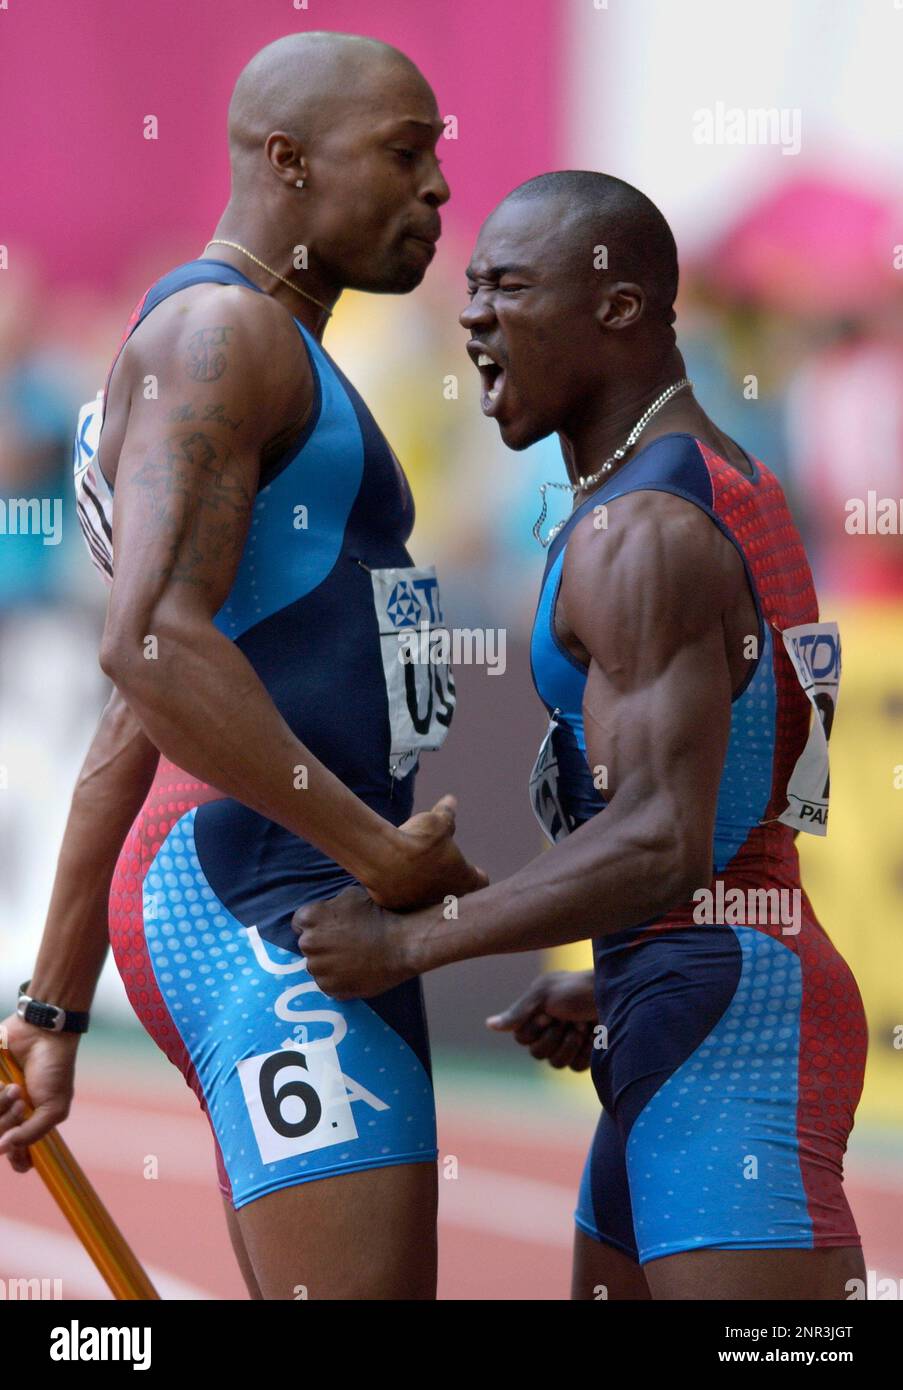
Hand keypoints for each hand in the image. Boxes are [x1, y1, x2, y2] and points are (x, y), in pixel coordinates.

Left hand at [0, 1014, 79, 1171]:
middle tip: (22, 1103)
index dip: (16, 1158)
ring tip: (14, 1086)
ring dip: (1, 1105)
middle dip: (9, 1122)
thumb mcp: (53, 1108)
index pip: (16, 1155)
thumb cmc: (54, 1069)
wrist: (41, 1034)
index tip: (18, 1154)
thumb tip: (3, 1149)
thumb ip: (31, 1134)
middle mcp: (8, 1114)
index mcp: (27, 1124)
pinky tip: (3, 1080)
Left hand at [293, 886, 413, 999]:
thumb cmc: (378, 914)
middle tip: (345, 944)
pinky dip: (339, 980)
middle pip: (308, 946)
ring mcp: (319, 969)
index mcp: (310, 918)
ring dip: (329, 964)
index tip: (331, 929)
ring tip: (353, 959)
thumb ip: (329, 905)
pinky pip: (329, 984)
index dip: (316, 925)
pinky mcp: (331, 988)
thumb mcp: (350, 895)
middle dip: (322, 945)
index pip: (299, 923)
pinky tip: (356, 972)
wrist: (401, 943)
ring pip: (318, 967)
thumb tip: (325, 912)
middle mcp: (308, 944)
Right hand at [370, 794, 487, 910]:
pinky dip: (405, 891)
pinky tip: (398, 878)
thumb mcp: (437, 822)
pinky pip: (406, 900)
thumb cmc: (418, 840)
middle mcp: (447, 897)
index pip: (480, 882)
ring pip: (430, 899)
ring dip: (427, 888)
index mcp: (464, 878)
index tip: (473, 870)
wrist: (384, 857)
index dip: (477, 875)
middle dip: (451, 882)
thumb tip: (451, 799)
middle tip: (443, 869)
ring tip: (419, 872)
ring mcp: (423, 905)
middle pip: (456, 893)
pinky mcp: (400, 907)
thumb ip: (447, 814)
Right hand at [486, 970, 597, 1070]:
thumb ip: (517, 1012)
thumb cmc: (576, 988)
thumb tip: (489, 1025)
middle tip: (567, 1019)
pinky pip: (575, 1068)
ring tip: (581, 1028)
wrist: (614, 995)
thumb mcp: (543, 993)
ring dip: (569, 1045)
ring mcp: (567, 1044)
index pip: (522, 1038)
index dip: (535, 1029)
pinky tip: (591, 1037)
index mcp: (536, 1014)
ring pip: (555, 1064)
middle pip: (537, 1054)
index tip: (549, 1013)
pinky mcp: (585, 1055)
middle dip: (553, 1037)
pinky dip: (583, 1053)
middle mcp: (549, 1030)